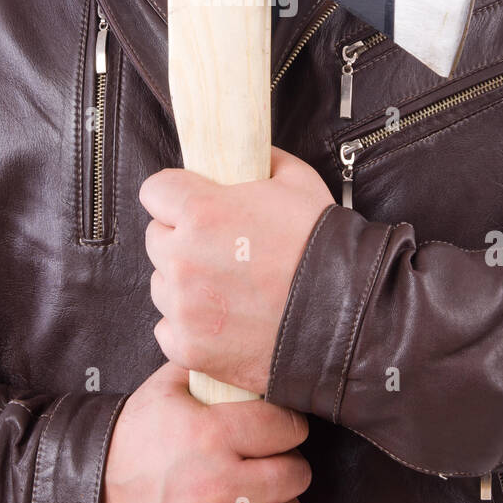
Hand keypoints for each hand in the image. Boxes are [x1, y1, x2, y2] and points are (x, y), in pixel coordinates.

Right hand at [100, 362, 311, 502]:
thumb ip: (205, 372)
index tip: (281, 430)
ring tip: (263, 500)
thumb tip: (238, 353)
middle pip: (295, 475)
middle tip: (269, 464)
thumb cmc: (127, 445)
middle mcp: (217, 487)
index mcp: (209, 435)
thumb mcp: (161, 393)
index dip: (288, 426)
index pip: (286, 427)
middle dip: (287, 465)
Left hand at [140, 146, 334, 394]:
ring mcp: (185, 307)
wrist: (348, 315)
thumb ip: (259, 160)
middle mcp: (184, 258)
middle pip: (157, 239)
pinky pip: (168, 329)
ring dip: (185, 283)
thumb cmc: (323, 247)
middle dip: (183, 240)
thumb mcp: (297, 180)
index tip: (192, 205)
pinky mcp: (190, 347)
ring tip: (229, 288)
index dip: (176, 196)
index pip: (154, 191)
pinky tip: (224, 320)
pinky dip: (190, 326)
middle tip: (222, 250)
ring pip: (162, 284)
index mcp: (202, 211)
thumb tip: (246, 154)